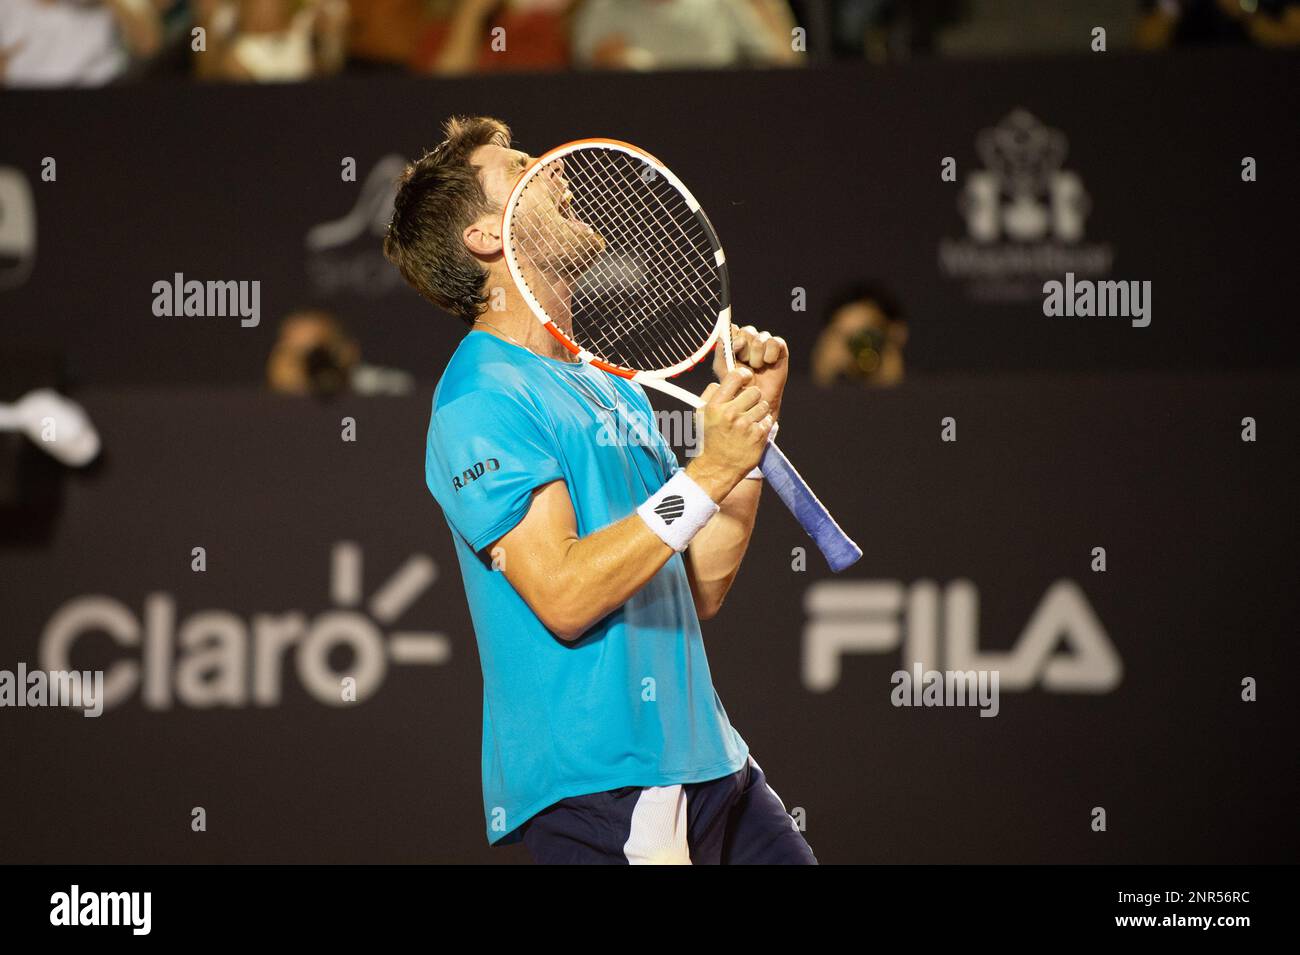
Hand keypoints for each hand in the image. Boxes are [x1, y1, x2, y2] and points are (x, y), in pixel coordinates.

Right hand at [687, 366, 773, 500]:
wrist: (716, 468)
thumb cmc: (710, 439)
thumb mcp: (701, 415)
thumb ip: (711, 394)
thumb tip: (724, 381)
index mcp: (715, 406)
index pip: (735, 377)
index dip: (743, 375)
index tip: (746, 379)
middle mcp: (730, 414)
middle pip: (754, 391)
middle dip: (752, 398)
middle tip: (747, 407)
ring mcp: (745, 426)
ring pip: (764, 405)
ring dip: (759, 412)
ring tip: (749, 421)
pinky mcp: (758, 436)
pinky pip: (768, 420)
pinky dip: (763, 424)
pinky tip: (753, 431)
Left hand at [713, 324, 788, 420]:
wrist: (756, 400)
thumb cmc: (739, 387)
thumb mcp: (723, 369)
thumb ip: (720, 351)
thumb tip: (723, 334)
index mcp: (735, 344)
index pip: (734, 329)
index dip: (734, 336)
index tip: (735, 349)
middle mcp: (750, 341)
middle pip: (747, 331)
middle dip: (745, 350)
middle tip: (746, 364)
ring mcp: (765, 344)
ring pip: (760, 338)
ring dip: (757, 357)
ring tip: (757, 368)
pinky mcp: (779, 348)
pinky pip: (774, 342)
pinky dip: (770, 355)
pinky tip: (768, 364)